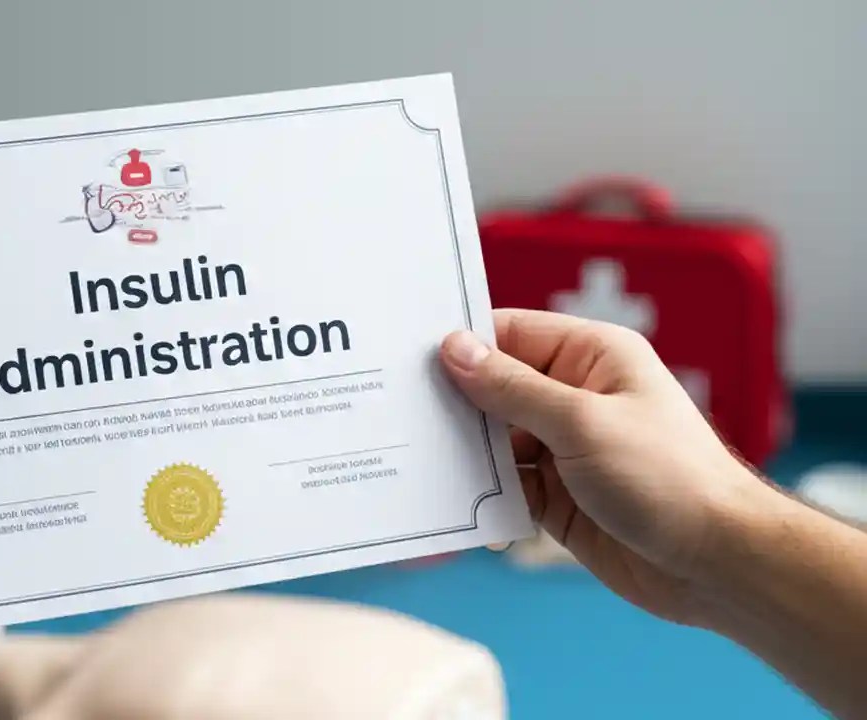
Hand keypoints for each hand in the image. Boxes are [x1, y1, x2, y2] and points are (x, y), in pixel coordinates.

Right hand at [439, 309, 764, 624]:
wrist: (717, 564)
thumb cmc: (668, 477)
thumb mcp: (582, 422)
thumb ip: (512, 387)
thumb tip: (454, 348)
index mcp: (591, 356)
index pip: (509, 334)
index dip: (461, 345)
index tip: (407, 359)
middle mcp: (574, 396)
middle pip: (493, 387)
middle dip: (454, 403)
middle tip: (399, 413)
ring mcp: (564, 447)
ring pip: (493, 440)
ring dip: (464, 454)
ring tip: (418, 462)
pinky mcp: (557, 495)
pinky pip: (505, 485)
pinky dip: (483, 495)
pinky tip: (456, 506)